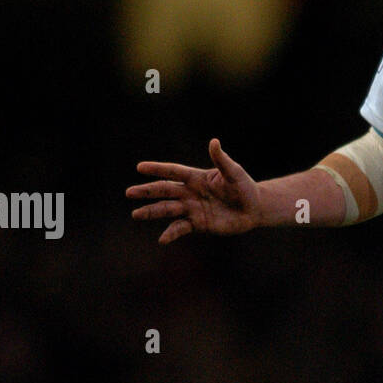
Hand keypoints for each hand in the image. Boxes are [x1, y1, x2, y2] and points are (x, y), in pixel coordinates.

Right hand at [126, 140, 262, 243]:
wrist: (253, 209)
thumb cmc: (244, 186)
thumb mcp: (234, 172)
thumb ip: (221, 160)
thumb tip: (214, 142)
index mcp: (196, 177)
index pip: (173, 172)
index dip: (157, 169)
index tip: (140, 167)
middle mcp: (190, 192)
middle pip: (164, 191)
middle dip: (147, 191)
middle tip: (129, 192)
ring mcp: (192, 209)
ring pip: (167, 210)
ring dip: (151, 212)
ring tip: (136, 214)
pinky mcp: (197, 224)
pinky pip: (180, 228)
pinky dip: (171, 234)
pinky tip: (162, 240)